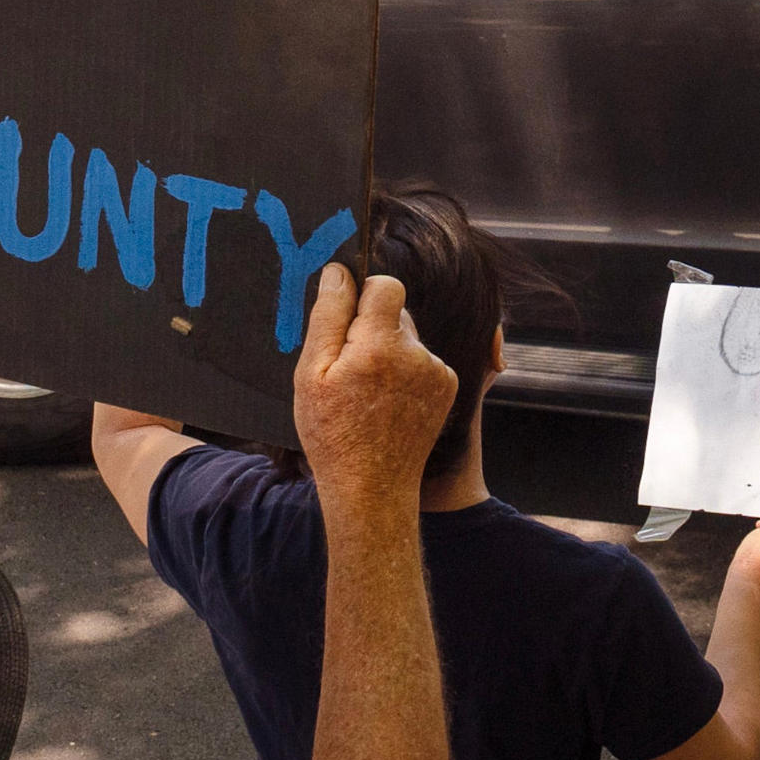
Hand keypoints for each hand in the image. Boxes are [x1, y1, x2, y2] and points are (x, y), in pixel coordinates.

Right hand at [292, 264, 456, 522]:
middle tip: (349, 371)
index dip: (364, 296)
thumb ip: (328, 317)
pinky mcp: (448, 387)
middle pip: (396, 313)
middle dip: (371, 330)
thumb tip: (339, 272)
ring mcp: (438, 371)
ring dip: (389, 353)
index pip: (387, 285)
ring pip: (409, 339)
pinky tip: (387, 404)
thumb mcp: (311, 374)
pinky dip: (407, 373)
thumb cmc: (333, 433)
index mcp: (381, 345)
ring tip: (367, 393)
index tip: (347, 322)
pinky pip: (423, 361)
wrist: (373, 486)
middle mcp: (418, 353)